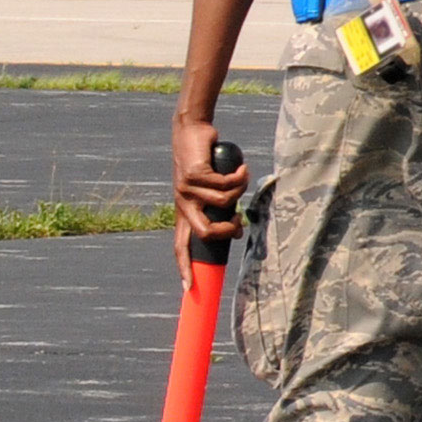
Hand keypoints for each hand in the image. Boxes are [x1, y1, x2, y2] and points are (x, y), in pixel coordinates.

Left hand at [171, 112, 247, 268]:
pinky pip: (225, 184)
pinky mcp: (194, 174)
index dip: (184, 267)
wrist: (190, 132)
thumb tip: (238, 230)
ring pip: (223, 204)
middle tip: (238, 220)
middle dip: (227, 230)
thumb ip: (219, 210)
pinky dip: (239, 176)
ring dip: (239, 191)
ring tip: (241, 178)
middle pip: (204, 232)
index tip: (189, 288)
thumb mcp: (209, 190)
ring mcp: (186, 190)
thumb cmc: (202, 163)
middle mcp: (182, 205)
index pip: (179, 246)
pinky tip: (241, 168)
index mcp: (182, 213)